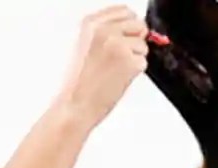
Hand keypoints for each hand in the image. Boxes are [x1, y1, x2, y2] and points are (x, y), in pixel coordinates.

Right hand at [56, 5, 148, 129]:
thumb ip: (106, 31)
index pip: (125, 11)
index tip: (122, 39)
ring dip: (133, 59)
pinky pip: (143, 62)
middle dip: (135, 40)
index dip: (128, 27)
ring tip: (113, 71)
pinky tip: (117, 78)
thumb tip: (131, 26)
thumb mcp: (83, 45)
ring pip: (143, 45)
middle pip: (139, 24)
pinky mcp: (130, 62)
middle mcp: (105, 30)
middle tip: (118, 59)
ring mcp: (118, 45)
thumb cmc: (77, 82)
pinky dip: (134, 73)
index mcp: (91, 23)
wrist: (74, 106)